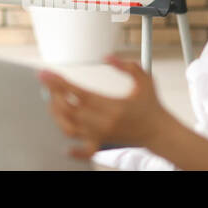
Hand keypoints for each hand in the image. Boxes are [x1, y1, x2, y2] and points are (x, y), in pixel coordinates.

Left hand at [38, 55, 169, 158]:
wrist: (160, 132)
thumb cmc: (151, 106)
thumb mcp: (145, 80)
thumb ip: (127, 66)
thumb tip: (107, 57)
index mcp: (114, 107)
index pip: (81, 94)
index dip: (61, 84)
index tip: (47, 75)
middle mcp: (105, 123)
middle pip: (70, 110)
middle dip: (54, 95)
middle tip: (48, 82)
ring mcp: (102, 135)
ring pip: (70, 128)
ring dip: (57, 114)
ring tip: (52, 100)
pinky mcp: (102, 143)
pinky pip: (84, 150)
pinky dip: (73, 149)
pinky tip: (64, 145)